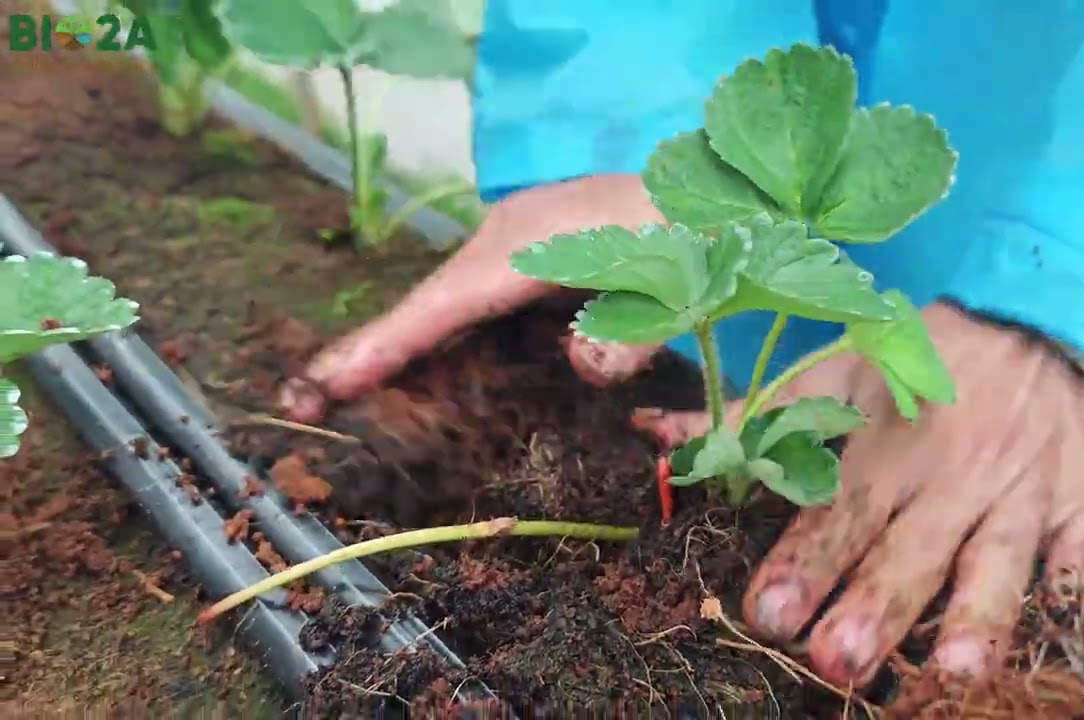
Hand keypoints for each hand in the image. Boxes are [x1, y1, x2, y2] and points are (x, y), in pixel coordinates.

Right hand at [279, 174, 666, 421]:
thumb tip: (584, 364)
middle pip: (428, 308)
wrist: (715, 188)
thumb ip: (630, 330)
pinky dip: (442, 342)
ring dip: (401, 352)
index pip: (442, 305)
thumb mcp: (671, 285)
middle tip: (302, 400)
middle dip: (370, 354)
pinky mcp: (531, 258)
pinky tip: (422, 377)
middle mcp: (507, 240)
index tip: (327, 384)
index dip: (386, 348)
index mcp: (528, 244)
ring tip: (339, 394)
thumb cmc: (693, 231)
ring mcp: (516, 246)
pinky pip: (473, 308)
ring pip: (446, 309)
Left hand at [631, 303, 1083, 685]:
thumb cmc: (923, 356)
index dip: (804, 561)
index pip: (839, 509)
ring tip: (953, 674)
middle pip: (911, 548)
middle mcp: (957, 469)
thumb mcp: (833, 368)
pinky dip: (1068, 601)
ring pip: (1000, 563)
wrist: (1046, 320)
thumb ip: (748, 416)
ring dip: (976, 618)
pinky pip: (1082, 561)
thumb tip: (651, 433)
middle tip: (836, 662)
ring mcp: (1028, 492)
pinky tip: (1049, 644)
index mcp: (889, 437)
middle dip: (874, 607)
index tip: (769, 612)